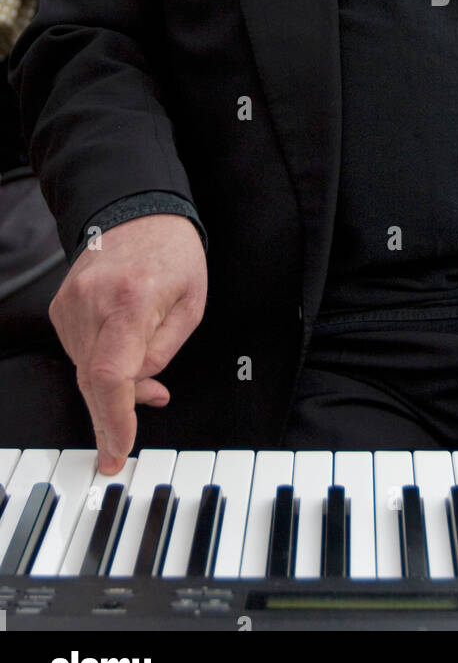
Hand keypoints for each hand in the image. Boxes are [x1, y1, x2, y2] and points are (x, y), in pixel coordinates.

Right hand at [49, 213, 206, 473]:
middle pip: (92, 380)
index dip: (115, 416)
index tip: (118, 448)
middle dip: (109, 419)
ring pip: (83, 370)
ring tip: (143, 379)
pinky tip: (121, 358)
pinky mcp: (61, 306)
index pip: (113, 372)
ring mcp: (71, 303)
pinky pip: (77, 352)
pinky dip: (98, 366)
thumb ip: (163, 353)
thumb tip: (142, 392)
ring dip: (110, 387)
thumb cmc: (173, 255)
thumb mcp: (191, 306)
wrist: (138, 212)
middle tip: (118, 449)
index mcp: (132, 299)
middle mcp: (93, 301)